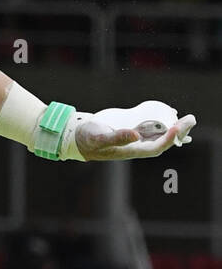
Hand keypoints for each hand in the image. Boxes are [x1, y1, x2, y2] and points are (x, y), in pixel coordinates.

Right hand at [75, 101, 195, 161]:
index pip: (156, 147)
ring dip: (175, 128)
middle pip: (163, 141)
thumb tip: (135, 135)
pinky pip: (153, 129)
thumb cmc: (88, 140)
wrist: (79, 138)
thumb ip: (117, 137)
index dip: (168, 139)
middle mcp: (137, 146)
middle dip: (179, 132)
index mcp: (132, 150)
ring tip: (187, 120)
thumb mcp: (100, 138)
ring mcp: (136, 139)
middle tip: (190, 120)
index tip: (177, 128)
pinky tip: (171, 118)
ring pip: (161, 135)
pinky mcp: (133, 131)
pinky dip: (164, 124)